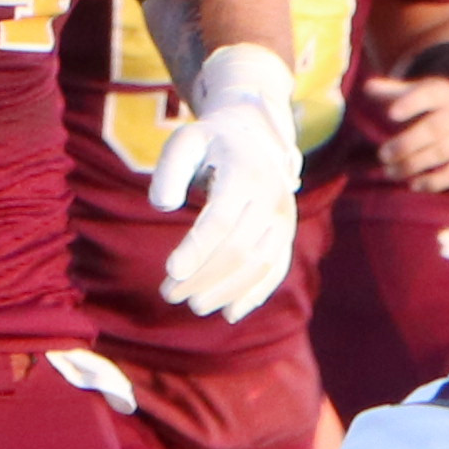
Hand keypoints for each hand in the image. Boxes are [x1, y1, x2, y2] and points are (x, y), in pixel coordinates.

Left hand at [152, 42, 301, 321]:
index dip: (197, 249)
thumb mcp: (185, 141)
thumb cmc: (210, 142)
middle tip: (169, 294)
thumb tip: (161, 205)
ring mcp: (284, 221)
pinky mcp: (286, 237)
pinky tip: (230, 312)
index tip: (170, 271)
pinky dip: (254, 295)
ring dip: (226, 291)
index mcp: (245, 173)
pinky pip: (275, 271)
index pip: (221, 220)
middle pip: (238, 249)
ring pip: (258, 265)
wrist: (255, 136)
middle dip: (204, 276)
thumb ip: (169, 170)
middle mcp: (272, 200)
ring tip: (193, 306)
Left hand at [364, 71, 448, 192]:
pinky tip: (413, 185)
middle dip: (406, 144)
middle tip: (382, 155)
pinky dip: (434, 181)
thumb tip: (367, 88)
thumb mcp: (422, 90)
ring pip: (441, 153)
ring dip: (414, 165)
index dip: (410, 104)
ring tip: (390, 172)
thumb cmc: (440, 103)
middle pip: (433, 130)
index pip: (428, 95)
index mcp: (443, 94)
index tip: (390, 114)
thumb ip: (394, 91)